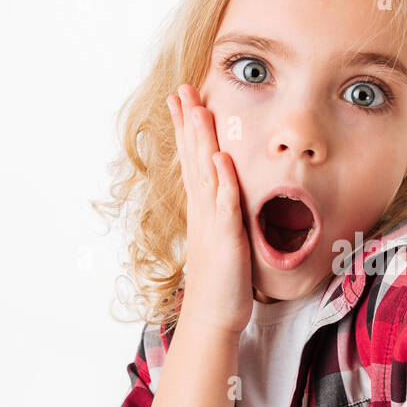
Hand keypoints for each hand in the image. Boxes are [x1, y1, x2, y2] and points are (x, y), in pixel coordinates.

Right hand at [166, 83, 253, 336]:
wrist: (214, 317)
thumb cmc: (223, 281)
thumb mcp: (222, 239)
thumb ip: (222, 213)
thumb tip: (224, 189)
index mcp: (203, 208)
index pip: (193, 160)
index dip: (187, 129)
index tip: (182, 100)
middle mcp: (203, 210)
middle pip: (194, 158)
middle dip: (188, 122)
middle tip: (181, 89)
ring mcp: (211, 222)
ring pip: (205, 173)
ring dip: (201, 141)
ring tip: (197, 109)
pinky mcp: (224, 238)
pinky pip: (224, 205)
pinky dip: (222, 181)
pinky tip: (220, 159)